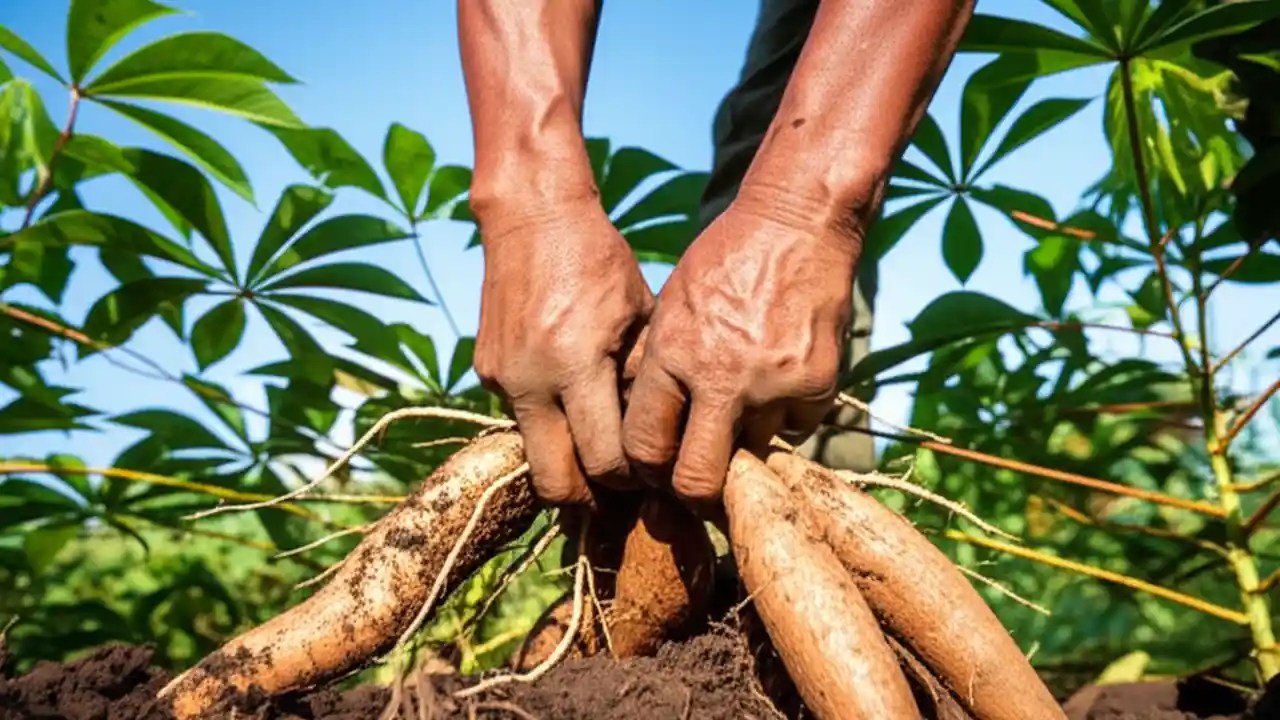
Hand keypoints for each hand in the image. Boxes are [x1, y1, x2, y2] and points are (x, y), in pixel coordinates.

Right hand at [475, 199, 652, 503]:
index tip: (649, 474)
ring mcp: (500, 378)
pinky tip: (571, 397)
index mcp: (576, 364)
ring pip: (534, 455)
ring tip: (599, 447)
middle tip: (617, 490)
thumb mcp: (642, 315)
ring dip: (565, 459)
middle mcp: (530, 380)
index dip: (630, 478)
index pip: (604, 460)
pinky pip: (520, 417)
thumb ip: (645, 379)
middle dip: (589, 496)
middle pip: (555, 484)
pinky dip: (547, 420)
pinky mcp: (485, 370)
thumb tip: (662, 438)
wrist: (530, 217)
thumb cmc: (599, 262)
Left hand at [622, 198, 859, 503]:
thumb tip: (648, 438)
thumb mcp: (671, 308)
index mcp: (673, 354)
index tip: (656, 470)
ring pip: (751, 453)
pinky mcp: (817, 386)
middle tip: (693, 485)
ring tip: (746, 394)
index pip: (645, 447)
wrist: (798, 223)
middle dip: (691, 493)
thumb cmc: (724, 261)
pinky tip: (780, 373)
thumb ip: (660, 371)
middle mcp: (723, 376)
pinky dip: (785, 414)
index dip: (646, 470)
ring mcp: (774, 385)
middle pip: (697, 480)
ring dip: (744, 438)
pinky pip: (794, 429)